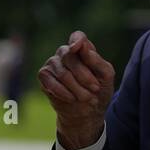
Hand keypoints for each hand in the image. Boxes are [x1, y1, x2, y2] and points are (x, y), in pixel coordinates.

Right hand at [38, 31, 113, 149]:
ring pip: (63, 72)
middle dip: (84, 76)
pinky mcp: (44, 75)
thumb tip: (82, 46)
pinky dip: (64, 92)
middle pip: (70, 57)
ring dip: (77, 88)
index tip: (77, 47)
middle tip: (95, 89)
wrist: (88, 112)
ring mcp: (52, 63)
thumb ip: (96, 61)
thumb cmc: (98, 91)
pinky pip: (51, 82)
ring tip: (86, 98)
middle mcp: (65, 52)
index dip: (77, 41)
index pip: (77, 37)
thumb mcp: (105, 77)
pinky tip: (72, 99)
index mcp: (82, 48)